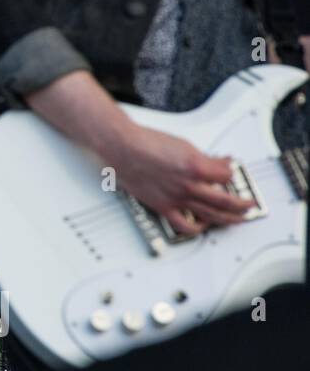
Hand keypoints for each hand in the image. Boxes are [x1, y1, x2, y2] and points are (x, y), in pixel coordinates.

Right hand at [102, 124, 253, 236]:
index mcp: (197, 166)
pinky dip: (198, 228)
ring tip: (237, 220)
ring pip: (211, 214)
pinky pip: (186, 224)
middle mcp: (189, 185)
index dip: (232, 174)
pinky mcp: (163, 206)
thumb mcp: (183, 144)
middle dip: (242, 204)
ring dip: (229, 219)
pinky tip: (203, 225)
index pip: (227, 176)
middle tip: (249, 205)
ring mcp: (177, 198)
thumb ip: (203, 157)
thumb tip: (217, 163)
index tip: (233, 174)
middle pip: (226, 200)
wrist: (122, 147)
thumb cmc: (146, 142)